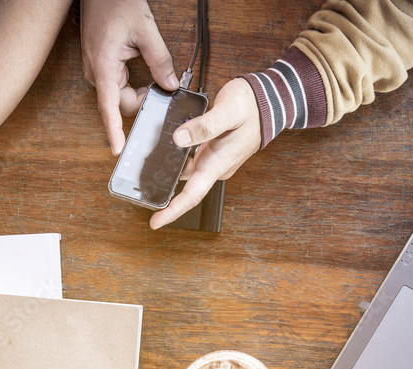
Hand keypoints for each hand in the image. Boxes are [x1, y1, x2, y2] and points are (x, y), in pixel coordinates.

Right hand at [82, 0, 179, 154]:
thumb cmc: (115, 4)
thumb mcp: (146, 30)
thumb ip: (160, 60)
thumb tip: (171, 85)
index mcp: (104, 66)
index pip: (109, 106)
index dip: (114, 130)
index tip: (118, 148)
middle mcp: (97, 74)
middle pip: (122, 103)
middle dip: (144, 100)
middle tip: (163, 87)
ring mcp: (98, 72)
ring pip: (122, 95)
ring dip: (139, 90)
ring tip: (152, 74)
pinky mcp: (102, 69)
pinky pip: (119, 86)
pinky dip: (132, 84)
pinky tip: (141, 72)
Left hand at [149, 78, 259, 228]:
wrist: (271, 100)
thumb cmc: (251, 106)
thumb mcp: (227, 111)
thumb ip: (204, 127)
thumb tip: (178, 139)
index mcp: (218, 163)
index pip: (193, 195)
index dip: (172, 211)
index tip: (155, 223)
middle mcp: (216, 166)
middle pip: (186, 187)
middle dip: (164, 193)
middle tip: (141, 191)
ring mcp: (216, 160)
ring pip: (187, 171)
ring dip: (170, 171)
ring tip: (147, 166)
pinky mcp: (215, 151)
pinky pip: (192, 160)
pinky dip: (178, 158)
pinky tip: (167, 148)